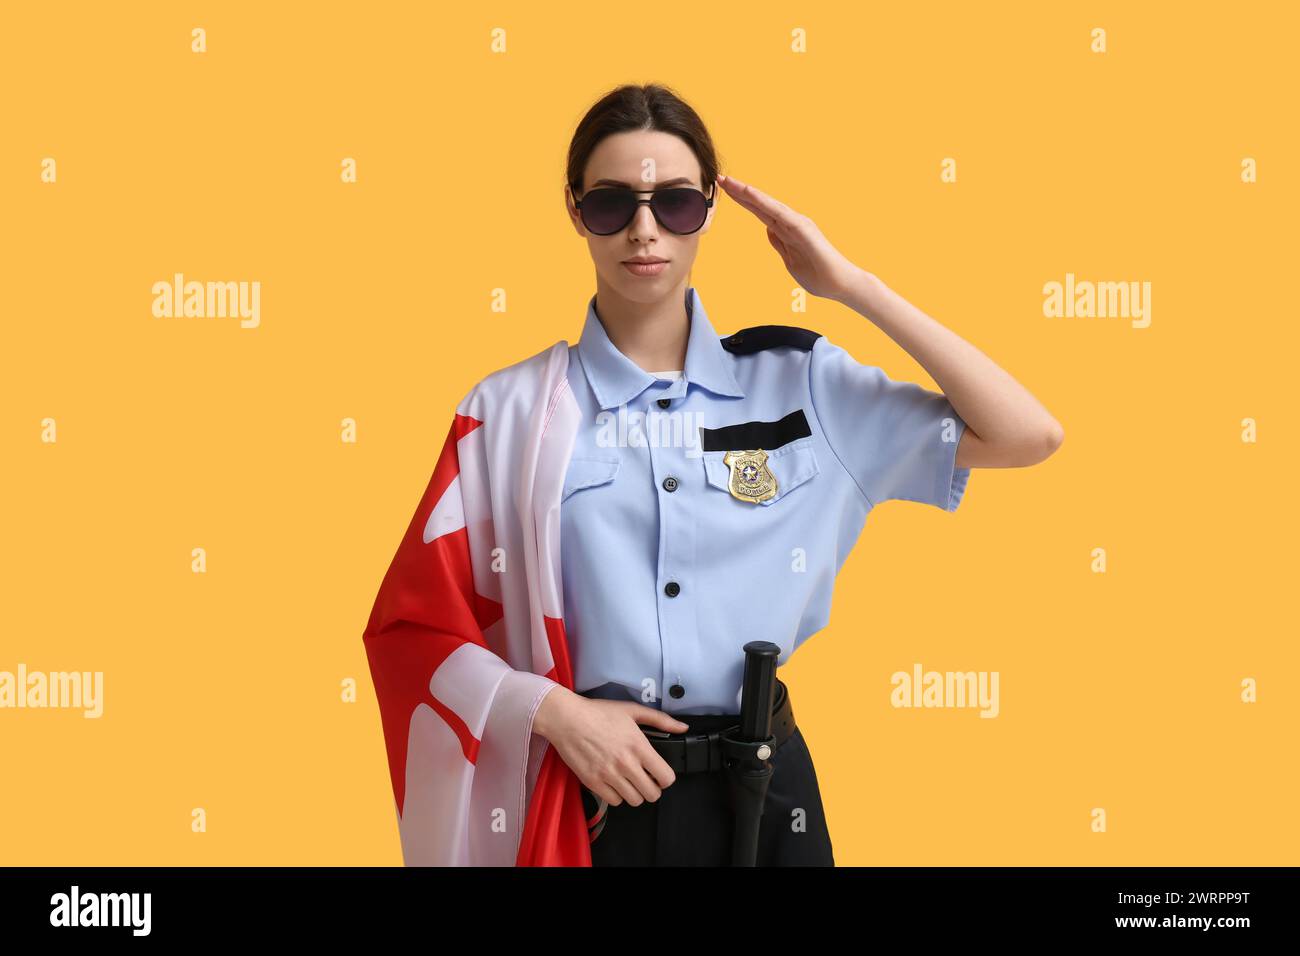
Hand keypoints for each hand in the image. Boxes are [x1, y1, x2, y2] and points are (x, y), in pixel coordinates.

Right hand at [533, 686, 689, 805]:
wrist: (566, 719)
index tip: (661, 775)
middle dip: (653, 788)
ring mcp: (609, 775)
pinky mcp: (593, 782)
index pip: (665, 777)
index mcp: (638, 746)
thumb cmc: (598, 712)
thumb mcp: (632, 710)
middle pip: (652, 794)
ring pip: (634, 800)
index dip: (666, 778)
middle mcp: (626, 764)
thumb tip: (682, 727)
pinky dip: (617, 795)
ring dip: (636, 793)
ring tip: (630, 782)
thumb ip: (660, 720)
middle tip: (646, 780)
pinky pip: (615, 801)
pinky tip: (615, 783)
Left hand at [717, 172, 865, 303]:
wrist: (840, 285)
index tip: (724, 191)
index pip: (759, 212)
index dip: (742, 201)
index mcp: (786, 230)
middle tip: (720, 178)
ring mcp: (797, 224)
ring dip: (748, 192)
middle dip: (739, 192)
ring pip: (767, 204)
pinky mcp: (803, 229)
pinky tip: (750, 193)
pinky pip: (779, 213)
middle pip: (759, 204)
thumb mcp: (789, 260)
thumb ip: (780, 244)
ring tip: (729, 182)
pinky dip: (764, 202)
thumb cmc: (818, 275)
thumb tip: (769, 231)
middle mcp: (790, 222)